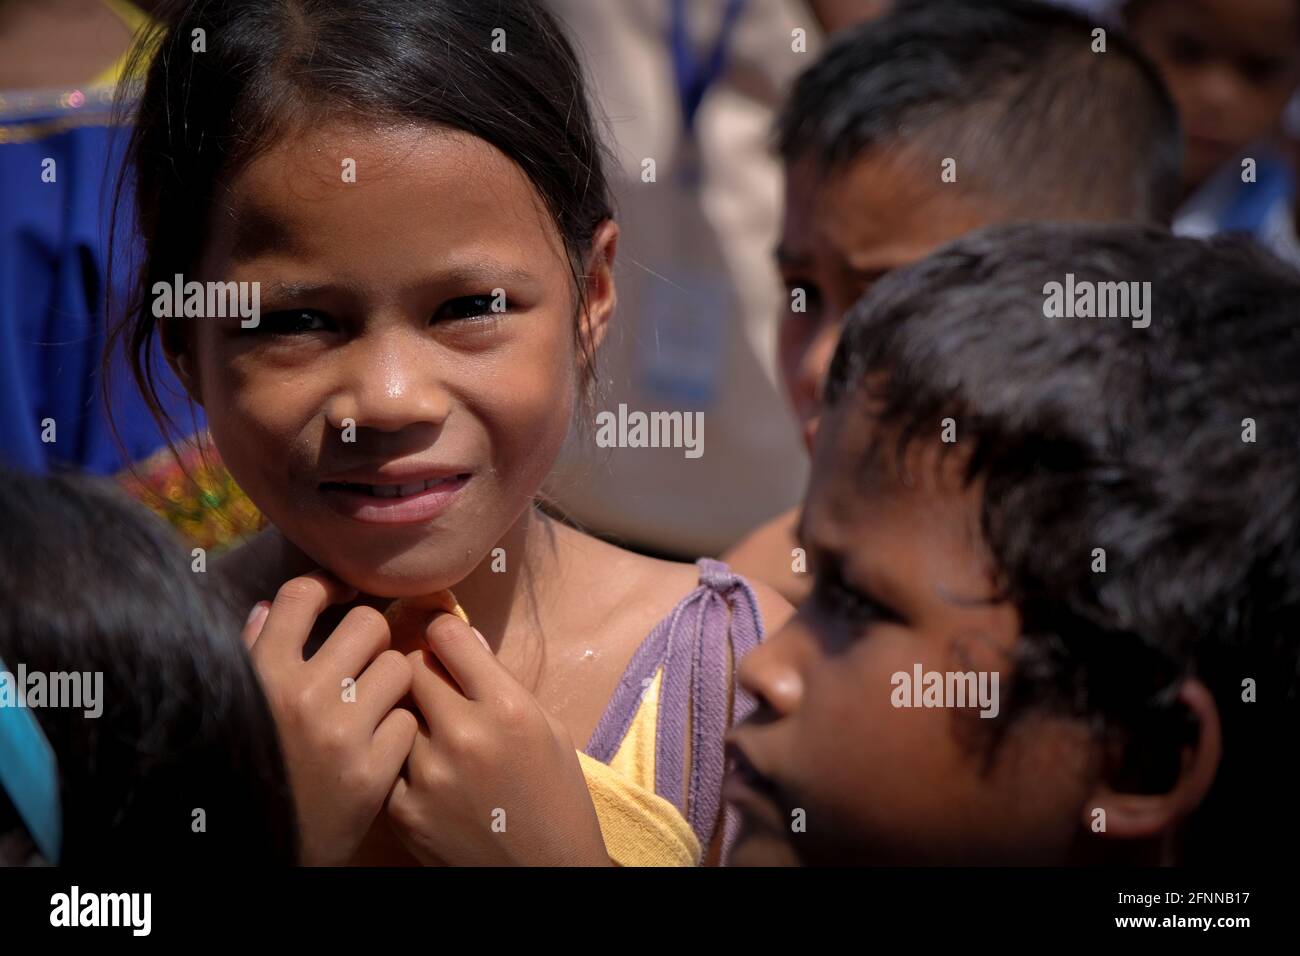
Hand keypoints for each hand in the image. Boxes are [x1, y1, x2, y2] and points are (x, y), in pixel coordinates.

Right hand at [243, 572, 417, 865]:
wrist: (261, 848)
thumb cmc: (252, 765)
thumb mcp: (242, 704)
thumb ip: (255, 653)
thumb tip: (274, 608)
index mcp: (263, 675)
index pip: (300, 596)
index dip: (327, 585)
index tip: (341, 593)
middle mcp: (302, 697)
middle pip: (368, 625)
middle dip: (372, 639)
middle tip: (366, 659)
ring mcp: (340, 734)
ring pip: (398, 668)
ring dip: (393, 682)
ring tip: (375, 702)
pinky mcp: (372, 771)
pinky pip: (409, 719)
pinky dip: (400, 729)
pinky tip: (381, 742)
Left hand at [385, 611, 609, 865]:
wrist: (547, 873)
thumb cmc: (557, 796)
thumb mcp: (548, 727)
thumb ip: (501, 683)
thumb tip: (460, 641)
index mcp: (507, 708)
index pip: (446, 636)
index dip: (440, 631)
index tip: (440, 638)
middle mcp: (464, 736)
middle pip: (407, 667)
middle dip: (416, 666)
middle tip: (426, 677)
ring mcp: (428, 776)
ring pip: (391, 713)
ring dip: (405, 713)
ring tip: (426, 728)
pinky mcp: (404, 812)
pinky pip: (386, 762)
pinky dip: (399, 760)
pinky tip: (423, 768)